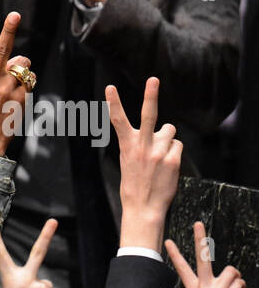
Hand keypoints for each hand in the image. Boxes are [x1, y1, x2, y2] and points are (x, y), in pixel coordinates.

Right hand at [0, 9, 29, 154]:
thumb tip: (19, 60)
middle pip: (3, 47)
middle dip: (9, 29)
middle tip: (14, 14)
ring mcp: (7, 86)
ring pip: (24, 63)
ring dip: (23, 68)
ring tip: (12, 84)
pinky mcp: (21, 95)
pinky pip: (29, 81)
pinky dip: (25, 86)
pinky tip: (15, 99)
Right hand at [107, 78, 181, 250]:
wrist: (143, 208)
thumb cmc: (135, 185)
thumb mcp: (130, 162)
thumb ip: (143, 144)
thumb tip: (166, 129)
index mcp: (127, 146)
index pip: (118, 121)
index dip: (114, 103)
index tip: (110, 87)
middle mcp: (143, 146)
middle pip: (148, 115)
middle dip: (151, 95)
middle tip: (153, 80)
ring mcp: (159, 152)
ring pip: (170, 131)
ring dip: (167, 139)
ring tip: (161, 155)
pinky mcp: (173, 159)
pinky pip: (178, 145)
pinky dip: (175, 152)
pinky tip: (168, 165)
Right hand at [165, 221, 244, 287]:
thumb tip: (230, 278)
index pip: (182, 268)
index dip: (175, 254)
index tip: (169, 241)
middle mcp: (202, 287)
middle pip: (201, 257)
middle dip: (200, 238)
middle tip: (198, 223)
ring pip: (231, 272)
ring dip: (236, 281)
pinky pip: (240, 283)